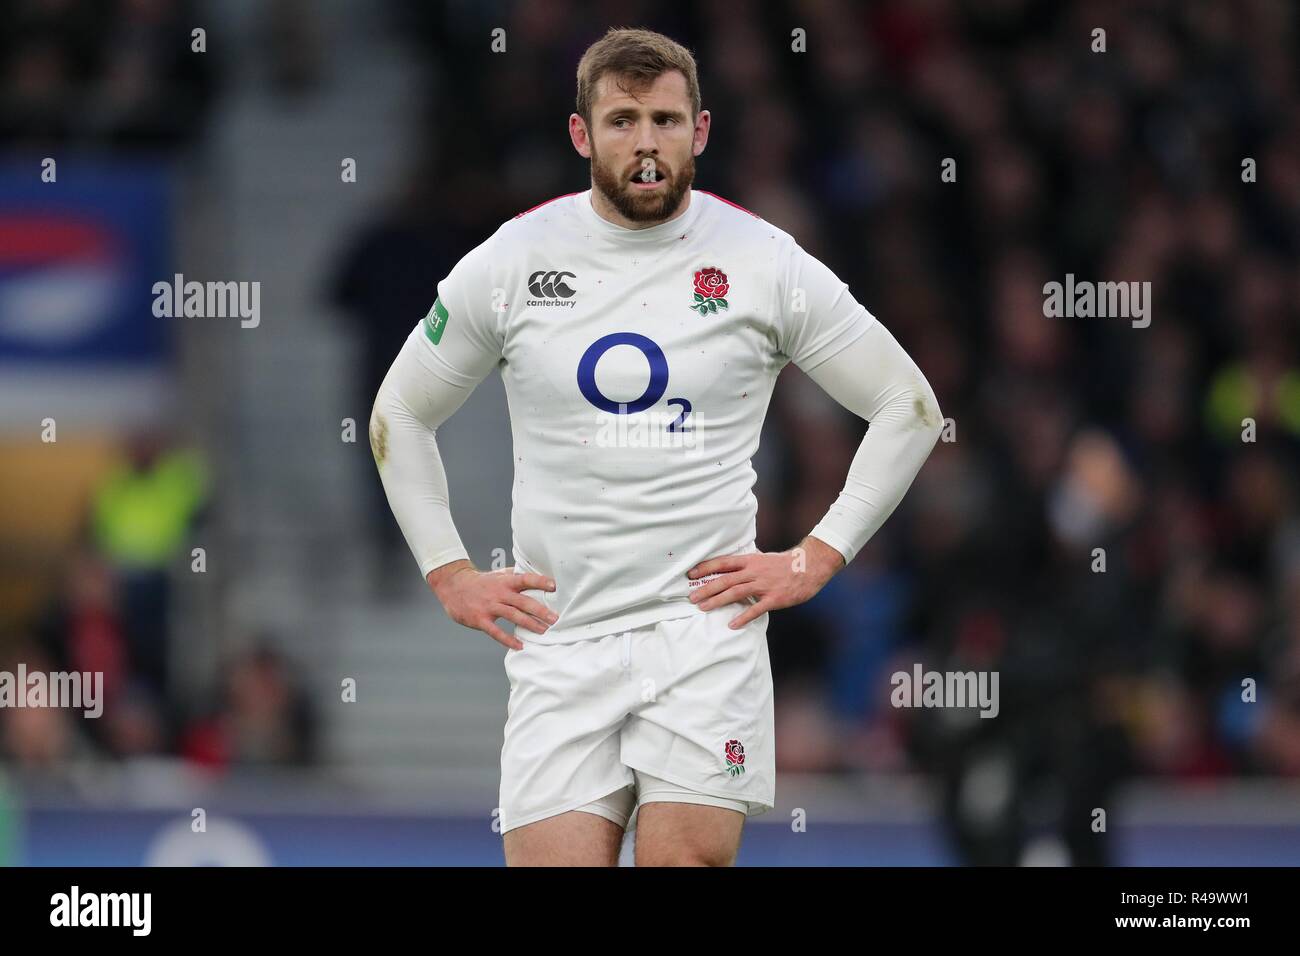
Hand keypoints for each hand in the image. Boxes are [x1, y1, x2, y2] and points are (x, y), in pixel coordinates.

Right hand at [427, 559, 557, 649]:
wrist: (453, 585)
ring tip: (543, 631)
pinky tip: (520, 646)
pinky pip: (496, 632)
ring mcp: (489, 606)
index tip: (554, 586)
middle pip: (523, 601)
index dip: (539, 582)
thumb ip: (514, 575)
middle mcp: (499, 593)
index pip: (525, 579)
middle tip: (555, 618)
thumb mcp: (497, 575)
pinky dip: (508, 640)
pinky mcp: (480, 619)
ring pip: (513, 616)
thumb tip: (534, 572)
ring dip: (529, 624)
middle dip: (540, 610)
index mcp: (505, 581)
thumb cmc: (480, 582)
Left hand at [685, 536, 844, 628]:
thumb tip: (729, 570)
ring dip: (718, 600)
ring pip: (736, 592)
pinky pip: (756, 609)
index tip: (691, 575)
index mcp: (750, 561)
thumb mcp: (763, 559)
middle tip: (692, 597)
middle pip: (725, 579)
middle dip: (707, 588)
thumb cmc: (785, 564)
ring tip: (703, 608)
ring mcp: (764, 585)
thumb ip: (747, 566)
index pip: (723, 563)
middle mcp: (754, 572)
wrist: (809, 566)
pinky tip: (732, 624)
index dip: (706, 568)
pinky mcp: (774, 598)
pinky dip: (743, 617)